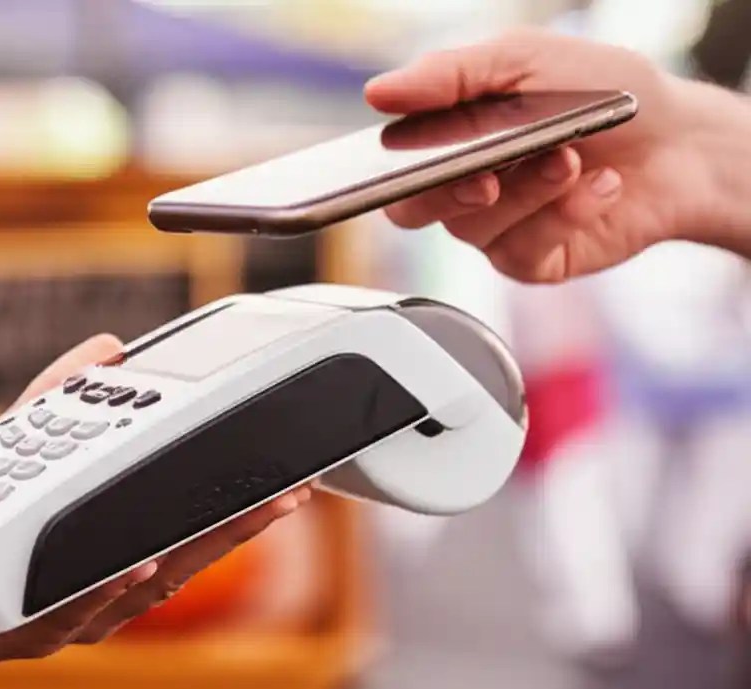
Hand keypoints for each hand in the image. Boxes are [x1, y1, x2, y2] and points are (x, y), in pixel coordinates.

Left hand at [0, 334, 309, 688]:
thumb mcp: (5, 453)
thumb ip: (54, 400)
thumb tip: (106, 349)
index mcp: (95, 555)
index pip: (176, 529)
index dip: (231, 508)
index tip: (280, 478)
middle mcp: (87, 593)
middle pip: (175, 560)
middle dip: (233, 529)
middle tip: (283, 496)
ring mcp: (55, 616)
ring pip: (131, 590)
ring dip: (183, 555)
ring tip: (227, 522)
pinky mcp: (13, 629)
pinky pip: (67, 611)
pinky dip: (103, 589)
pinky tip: (133, 566)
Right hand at [366, 27, 750, 281]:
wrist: (680, 143)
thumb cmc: (602, 93)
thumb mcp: (524, 59)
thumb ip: (449, 74)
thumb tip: (380, 93)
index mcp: (446, 135)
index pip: (388, 161)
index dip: (386, 168)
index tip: (412, 159)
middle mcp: (460, 185)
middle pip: (411, 209)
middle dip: (449, 192)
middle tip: (488, 175)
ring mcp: (493, 226)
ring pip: (474, 225)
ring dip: (528, 189)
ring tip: (571, 158)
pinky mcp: (531, 258)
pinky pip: (522, 249)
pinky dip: (565, 213)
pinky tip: (599, 186)